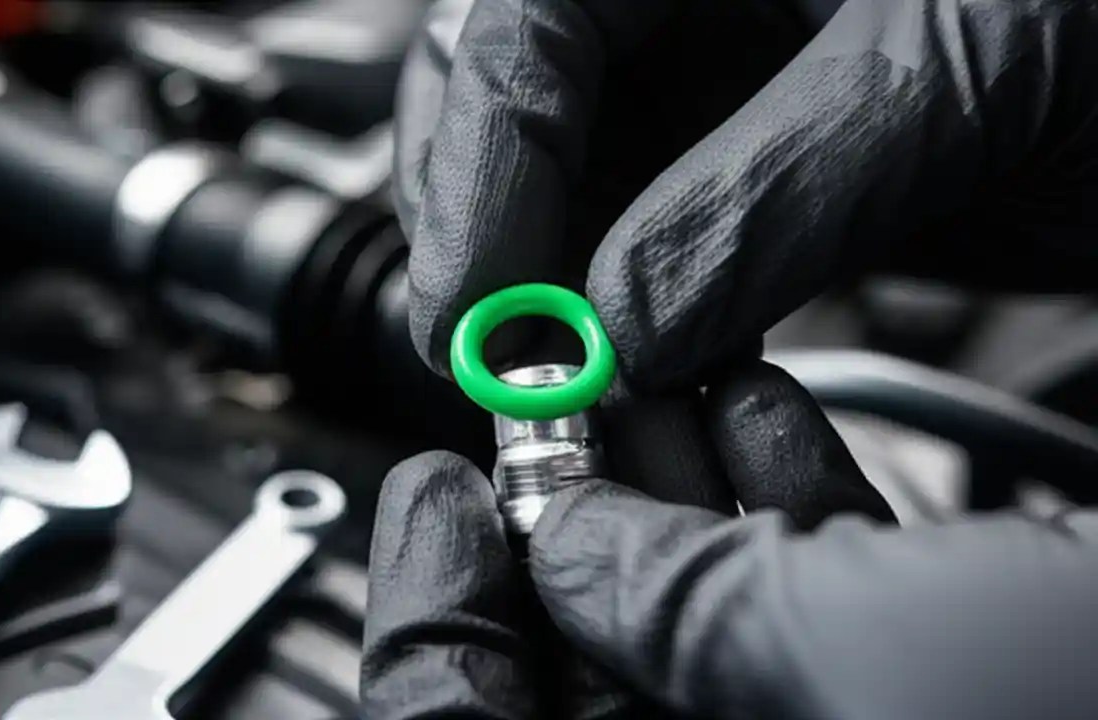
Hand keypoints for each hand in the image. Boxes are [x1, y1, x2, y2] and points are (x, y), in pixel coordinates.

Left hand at [361, 360, 1097, 719]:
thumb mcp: (872, 670)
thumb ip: (681, 617)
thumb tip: (564, 552)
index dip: (443, 627)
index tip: (438, 493)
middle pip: (604, 673)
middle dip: (572, 524)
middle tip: (546, 408)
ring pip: (717, 622)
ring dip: (675, 488)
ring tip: (644, 373)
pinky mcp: (958, 683)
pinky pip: (834, 604)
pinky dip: (790, 498)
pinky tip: (758, 400)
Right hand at [395, 0, 1097, 389]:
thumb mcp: (955, 69)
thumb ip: (772, 190)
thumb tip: (623, 319)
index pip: (520, 34)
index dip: (477, 177)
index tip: (474, 315)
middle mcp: (685, 10)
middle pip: (511, 124)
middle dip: (494, 249)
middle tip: (501, 370)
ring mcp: (717, 104)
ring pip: (572, 213)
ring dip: (561, 316)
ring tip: (575, 402)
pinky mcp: (756, 193)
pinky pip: (656, 270)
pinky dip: (641, 341)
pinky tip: (649, 388)